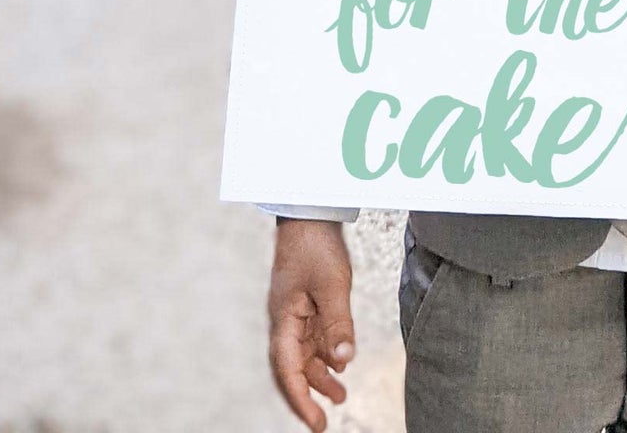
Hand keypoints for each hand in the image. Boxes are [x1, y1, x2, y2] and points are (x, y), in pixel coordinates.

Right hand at [268, 219, 355, 431]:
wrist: (309, 214)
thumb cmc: (315, 247)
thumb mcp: (332, 285)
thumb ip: (338, 323)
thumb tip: (344, 359)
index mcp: (283, 322)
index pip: (288, 372)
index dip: (301, 401)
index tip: (317, 424)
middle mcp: (285, 322)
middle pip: (293, 368)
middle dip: (309, 394)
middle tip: (327, 419)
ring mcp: (294, 312)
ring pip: (304, 354)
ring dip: (321, 374)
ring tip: (341, 394)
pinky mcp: (305, 301)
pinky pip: (312, 336)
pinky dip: (325, 351)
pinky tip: (341, 360)